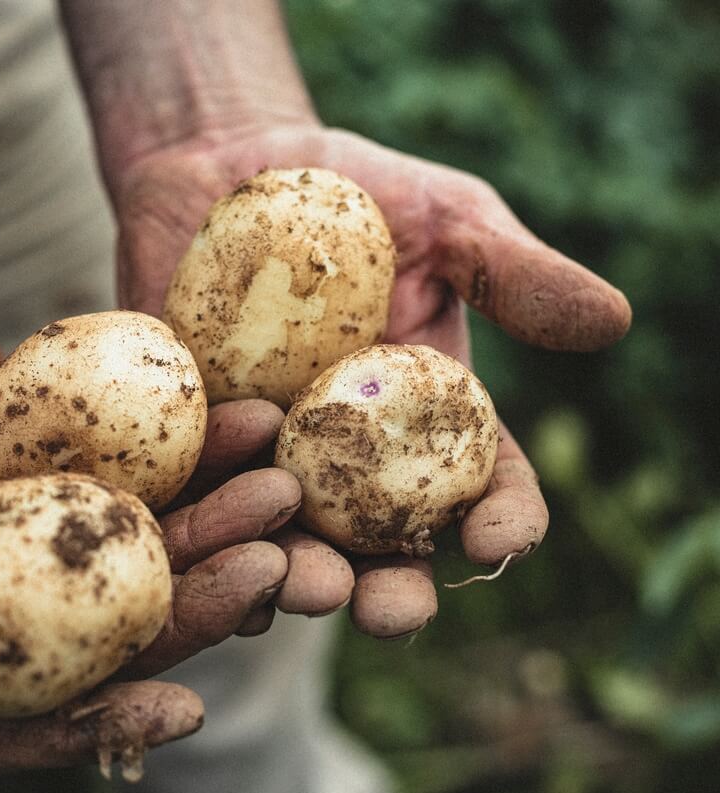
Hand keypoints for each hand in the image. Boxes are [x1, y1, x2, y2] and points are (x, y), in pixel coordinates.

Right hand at [0, 267, 304, 773]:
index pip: (26, 712)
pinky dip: (207, 446)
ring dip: (224, 515)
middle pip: (121, 618)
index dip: (101, 721)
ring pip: (158, 535)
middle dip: (203, 597)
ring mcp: (63, 517)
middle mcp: (21, 580)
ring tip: (280, 485)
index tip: (186, 711)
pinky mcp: (94, 458)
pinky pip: (160, 460)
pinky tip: (252, 421)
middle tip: (271, 563)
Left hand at [112, 124, 630, 636]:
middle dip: (393, 588)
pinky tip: (212, 556)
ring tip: (302, 588)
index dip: (501, 519)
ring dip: (300, 576)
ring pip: (292, 539)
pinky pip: (202, 498)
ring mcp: (273, 449)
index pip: (480, 484)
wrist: (229, 162)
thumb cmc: (354, 191)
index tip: (501, 539)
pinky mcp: (199, 436)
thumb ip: (514, 274)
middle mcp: (355, 450)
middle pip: (384, 542)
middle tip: (392, 611)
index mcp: (428, 414)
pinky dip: (208, 531)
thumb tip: (612, 319)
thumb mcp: (446, 222)